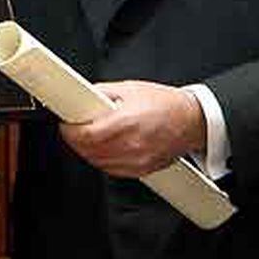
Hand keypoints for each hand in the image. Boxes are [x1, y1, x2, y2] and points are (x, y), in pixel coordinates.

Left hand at [60, 80, 205, 177]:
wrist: (191, 121)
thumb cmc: (166, 104)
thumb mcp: (131, 88)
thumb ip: (103, 92)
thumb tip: (81, 94)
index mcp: (127, 121)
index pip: (86, 134)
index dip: (70, 130)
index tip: (66, 124)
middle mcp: (131, 145)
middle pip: (88, 150)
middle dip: (76, 139)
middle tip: (76, 127)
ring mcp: (136, 161)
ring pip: (97, 162)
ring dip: (88, 150)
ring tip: (92, 135)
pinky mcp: (140, 170)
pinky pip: (111, 169)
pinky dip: (103, 159)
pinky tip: (106, 146)